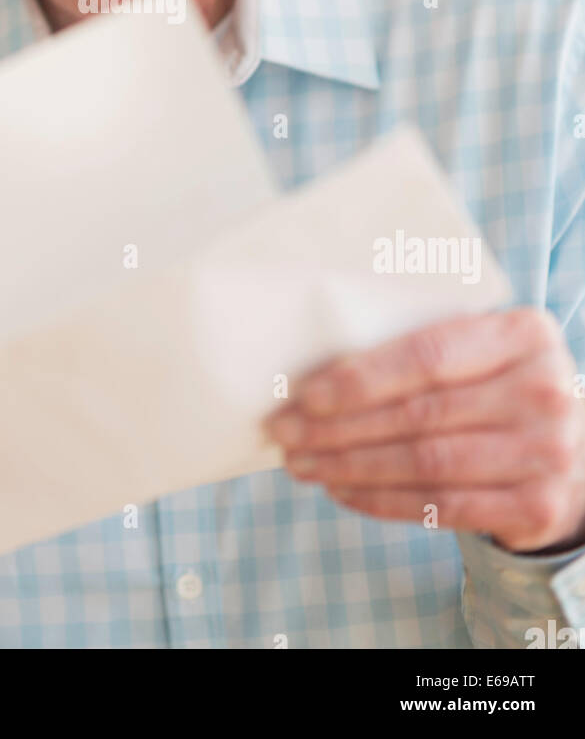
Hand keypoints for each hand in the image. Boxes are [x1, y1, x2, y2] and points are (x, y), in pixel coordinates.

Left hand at [264, 308, 584, 552]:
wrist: (573, 445)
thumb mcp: (480, 348)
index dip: (361, 377)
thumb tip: (316, 362)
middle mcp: (545, 391)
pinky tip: (341, 490)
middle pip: (419, 413)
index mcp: (524, 333)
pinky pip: (443, 506)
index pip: (428, 355)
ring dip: (350, 466)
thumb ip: (419, 343)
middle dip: (338, 426)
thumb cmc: (498, 383)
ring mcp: (548, 453)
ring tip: (301, 463)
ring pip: (426, 463)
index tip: (305, 392)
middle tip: (284, 431)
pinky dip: (383, 501)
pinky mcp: (538, 506)